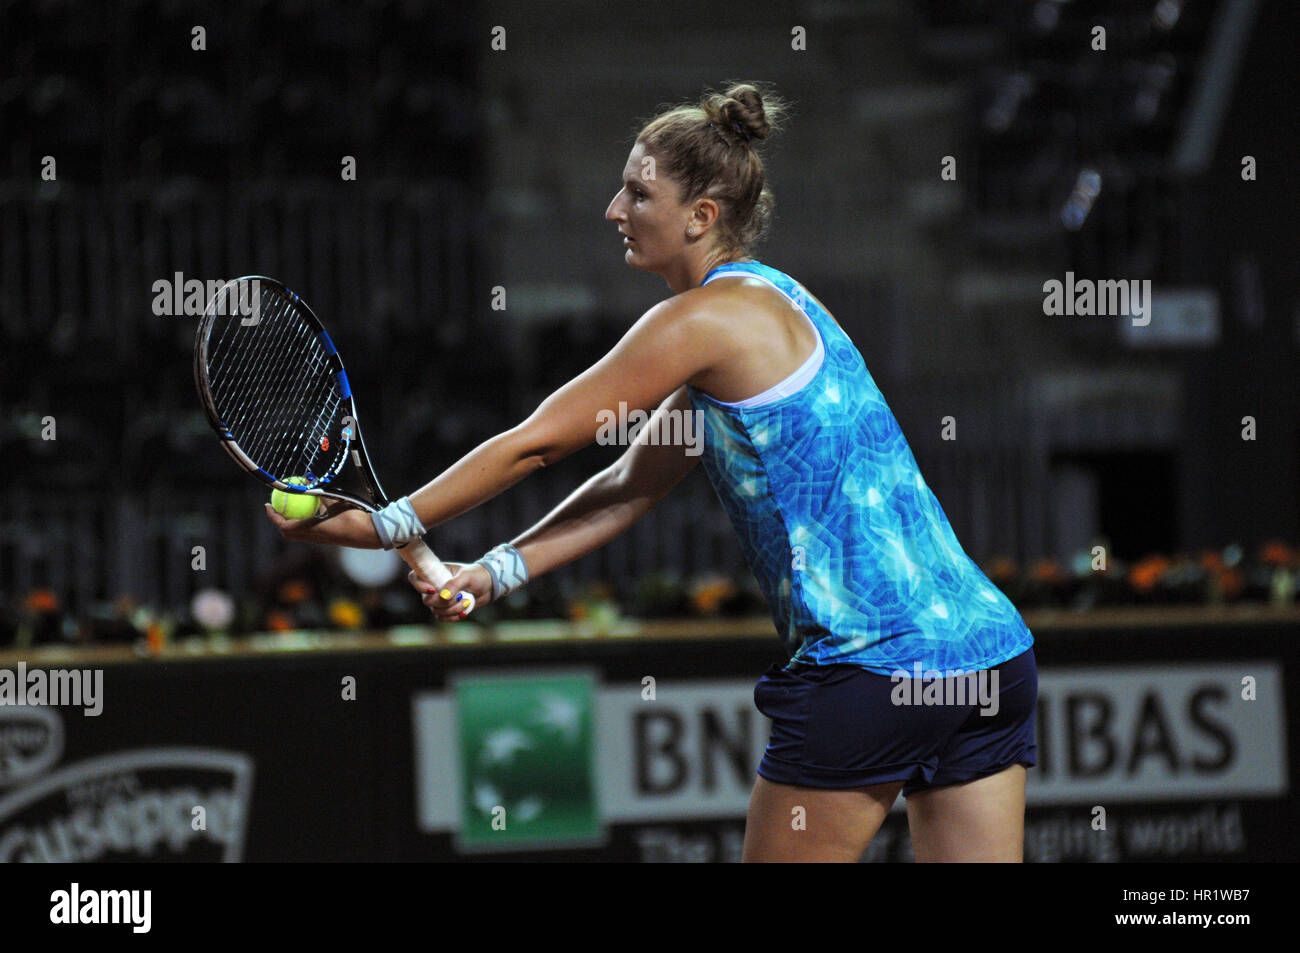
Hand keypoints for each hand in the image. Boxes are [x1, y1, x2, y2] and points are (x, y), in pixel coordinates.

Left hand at [264, 499, 380, 547]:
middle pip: (288, 531)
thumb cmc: (352, 519)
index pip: (283, 525)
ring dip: (292, 521)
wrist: (368, 533)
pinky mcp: (328, 538)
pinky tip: (313, 509)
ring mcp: (320, 538)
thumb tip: (308, 483)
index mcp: (310, 530)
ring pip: (299, 531)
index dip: (273, 515)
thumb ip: (321, 496)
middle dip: (280, 520)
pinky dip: (307, 519)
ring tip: (292, 506)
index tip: (267, 504)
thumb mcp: (335, 504)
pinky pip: (310, 529)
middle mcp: (313, 536)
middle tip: (278, 505)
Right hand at [408, 562, 492, 620]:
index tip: (433, 590)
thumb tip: (442, 597)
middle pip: (426, 600)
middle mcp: (434, 586)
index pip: (414, 577)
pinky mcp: (447, 609)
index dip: (419, 585)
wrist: (489, 585)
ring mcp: (439, 599)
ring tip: (466, 602)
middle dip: (443, 603)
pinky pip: (443, 618)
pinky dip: (453, 617)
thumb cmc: (477, 575)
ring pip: (436, 611)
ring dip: (452, 610)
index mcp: (435, 573)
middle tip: (459, 597)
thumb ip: (454, 584)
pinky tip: (464, 612)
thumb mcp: (466, 576)